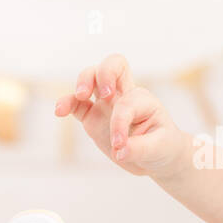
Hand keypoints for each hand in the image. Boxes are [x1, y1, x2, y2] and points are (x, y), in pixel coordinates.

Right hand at [53, 53, 188, 178]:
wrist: (158, 157)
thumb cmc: (163, 146)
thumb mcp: (160, 149)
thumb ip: (140, 149)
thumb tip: (120, 152)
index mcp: (143, 100)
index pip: (127, 102)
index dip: (120, 123)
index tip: (120, 146)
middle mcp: (124, 95)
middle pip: (113, 65)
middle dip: (105, 73)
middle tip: (103, 95)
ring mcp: (106, 104)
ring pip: (92, 77)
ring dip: (83, 81)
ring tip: (80, 96)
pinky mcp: (93, 117)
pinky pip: (76, 104)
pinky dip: (66, 103)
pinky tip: (59, 111)